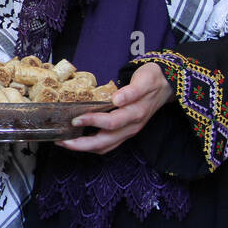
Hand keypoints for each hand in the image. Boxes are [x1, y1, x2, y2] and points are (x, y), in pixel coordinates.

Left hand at [58, 63, 173, 154]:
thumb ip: (132, 91)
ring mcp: (128, 132)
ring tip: (65, 142)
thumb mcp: (145, 79)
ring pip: (104, 147)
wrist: (166, 86)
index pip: (111, 123)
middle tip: (61, 140)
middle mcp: (131, 127)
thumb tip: (117, 99)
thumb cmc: (153, 80)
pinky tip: (78, 139)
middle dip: (81, 144)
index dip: (92, 122)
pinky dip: (91, 145)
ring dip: (84, 147)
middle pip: (104, 143)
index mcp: (135, 114)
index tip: (75, 118)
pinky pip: (107, 144)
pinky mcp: (125, 132)